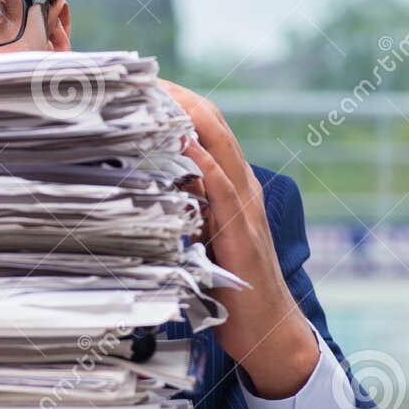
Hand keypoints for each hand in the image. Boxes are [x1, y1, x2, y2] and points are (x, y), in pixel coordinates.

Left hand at [160, 80, 318, 400]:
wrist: (267, 329)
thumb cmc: (228, 284)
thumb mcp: (198, 235)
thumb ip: (180, 206)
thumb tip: (142, 185)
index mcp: (230, 184)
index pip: (205, 127)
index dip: (177, 101)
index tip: (142, 84)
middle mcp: (241, 187)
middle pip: (214, 125)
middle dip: (178, 98)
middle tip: (141, 79)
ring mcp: (246, 208)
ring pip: (221, 148)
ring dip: (189, 119)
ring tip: (158, 96)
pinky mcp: (243, 234)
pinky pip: (226, 191)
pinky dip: (206, 165)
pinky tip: (185, 147)